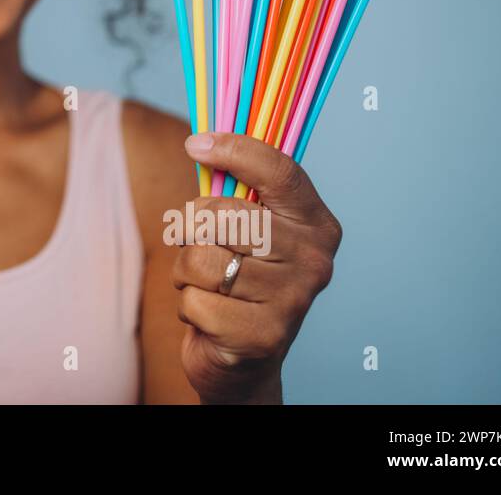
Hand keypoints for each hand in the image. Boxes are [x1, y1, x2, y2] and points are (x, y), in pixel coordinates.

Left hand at [173, 132, 341, 403]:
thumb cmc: (237, 278)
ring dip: (185, 272)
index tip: (195, 144)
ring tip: (204, 285)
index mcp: (316, 225)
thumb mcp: (243, 229)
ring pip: (202, 259)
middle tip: (194, 244)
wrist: (243, 360)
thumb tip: (200, 139)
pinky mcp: (264, 336)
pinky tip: (209, 316)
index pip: (281, 172)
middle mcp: (314, 260)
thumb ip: (233, 189)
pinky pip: (195, 301)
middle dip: (190, 227)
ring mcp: (293, 300)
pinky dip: (188, 307)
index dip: (235, 151)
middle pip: (225, 216)